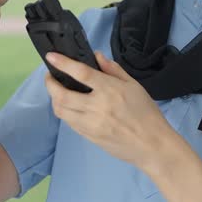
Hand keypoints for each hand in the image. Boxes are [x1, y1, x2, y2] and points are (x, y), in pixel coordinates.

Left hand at [42, 50, 178, 171]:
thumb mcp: (134, 86)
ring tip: (57, 91)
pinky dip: (64, 112)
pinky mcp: (88, 136)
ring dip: (54, 99)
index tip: (51, 57)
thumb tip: (97, 56)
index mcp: (109, 90)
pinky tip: (68, 106)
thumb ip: (113, 70)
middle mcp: (96, 107)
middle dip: (50, 84)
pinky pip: (69, 122)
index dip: (63, 64)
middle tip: (50, 76)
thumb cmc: (146, 112)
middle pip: (62, 95)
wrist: (151, 144)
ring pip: (61, 110)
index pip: (81, 73)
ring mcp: (90, 124)